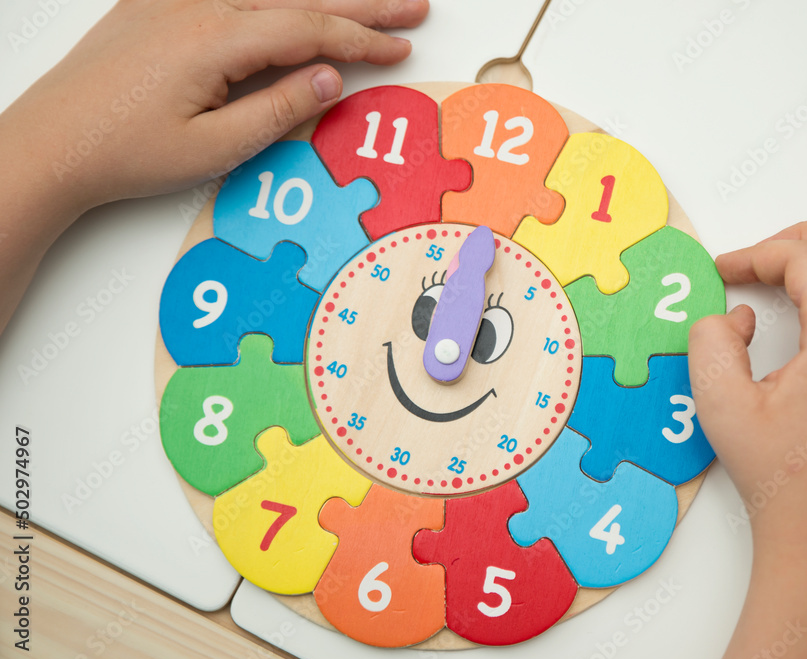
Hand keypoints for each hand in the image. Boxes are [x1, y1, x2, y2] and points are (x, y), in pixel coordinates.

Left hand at [3, 0, 427, 213]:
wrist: (50, 143)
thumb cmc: (125, 152)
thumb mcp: (214, 148)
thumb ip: (278, 109)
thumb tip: (330, 78)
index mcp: (216, 39)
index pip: (310, 30)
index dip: (363, 39)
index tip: (401, 48)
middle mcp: (198, 6)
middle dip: (362, 3)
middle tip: (412, 6)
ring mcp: (174, 0)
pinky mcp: (157, 6)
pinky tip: (288, 0)